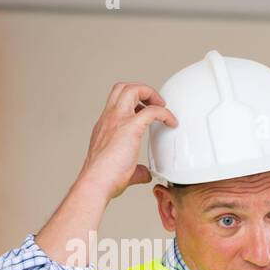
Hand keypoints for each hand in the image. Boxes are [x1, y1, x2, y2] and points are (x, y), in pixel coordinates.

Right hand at [77, 83, 177, 201]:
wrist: (97, 181)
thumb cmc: (105, 178)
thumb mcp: (123, 170)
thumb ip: (137, 170)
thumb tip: (145, 174)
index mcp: (105, 125)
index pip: (117, 101)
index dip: (134, 101)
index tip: (145, 111)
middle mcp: (109, 118)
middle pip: (123, 87)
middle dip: (142, 90)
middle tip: (156, 104)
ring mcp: (118, 120)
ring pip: (132, 89)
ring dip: (151, 94)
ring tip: (163, 107)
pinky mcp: (130, 127)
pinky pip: (152, 111)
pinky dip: (165, 114)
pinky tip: (172, 123)